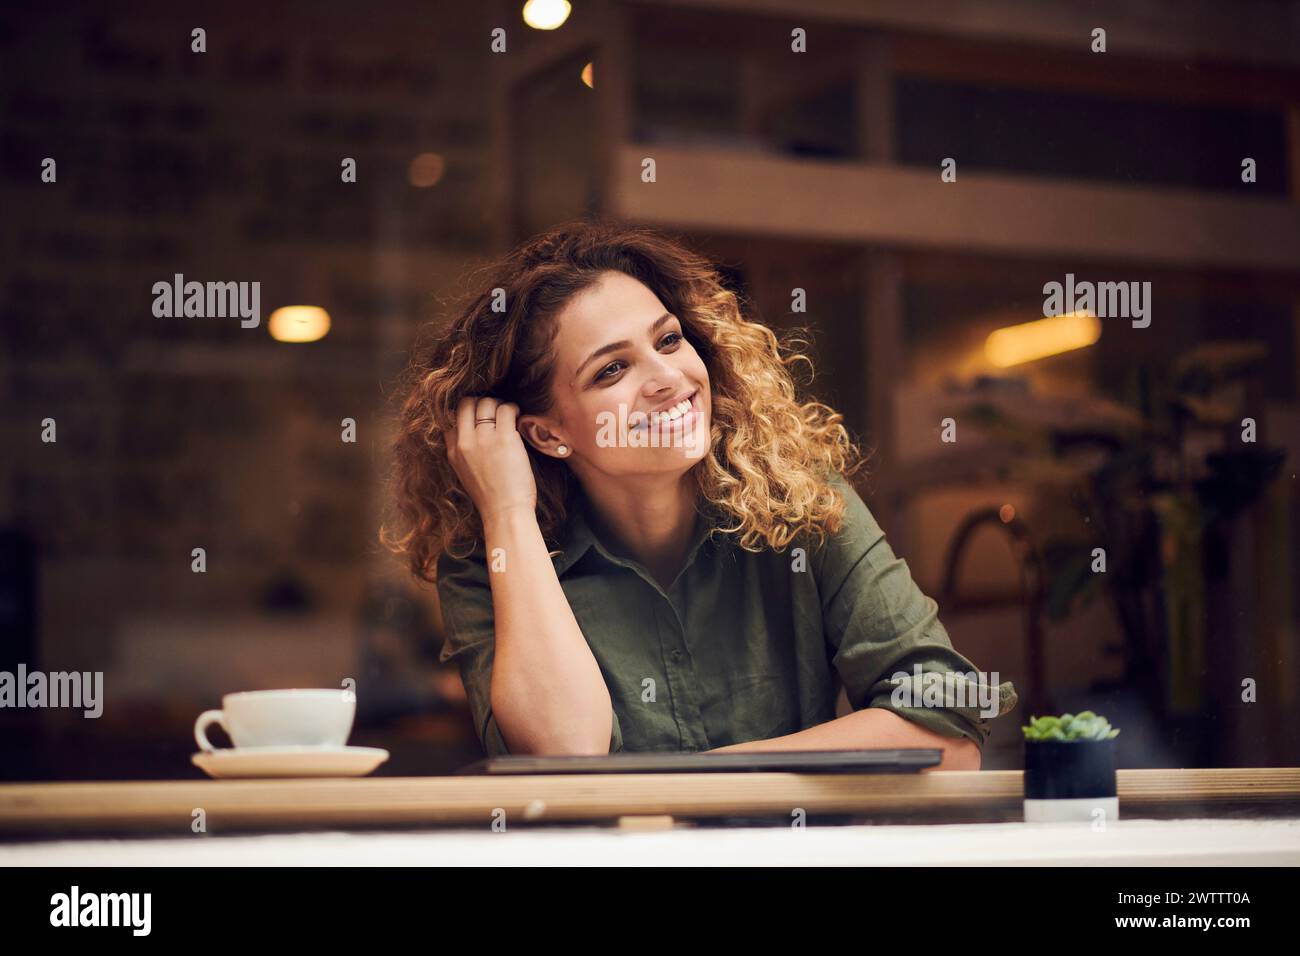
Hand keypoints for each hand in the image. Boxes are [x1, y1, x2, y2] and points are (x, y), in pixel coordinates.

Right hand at [445, 396, 537, 524]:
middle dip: (483, 403)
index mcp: (453, 451)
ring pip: (487, 403)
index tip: (481, 417)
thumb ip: (462, 451)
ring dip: (500, 405)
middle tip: (496, 412)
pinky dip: (513, 409)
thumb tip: (468, 431)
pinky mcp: (504, 439)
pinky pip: (506, 409)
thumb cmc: (491, 496)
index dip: (467, 412)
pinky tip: (518, 418)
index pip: (451, 417)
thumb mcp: (465, 472)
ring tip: (509, 415)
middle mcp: (465, 442)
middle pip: (467, 403)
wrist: (504, 513)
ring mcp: (483, 439)